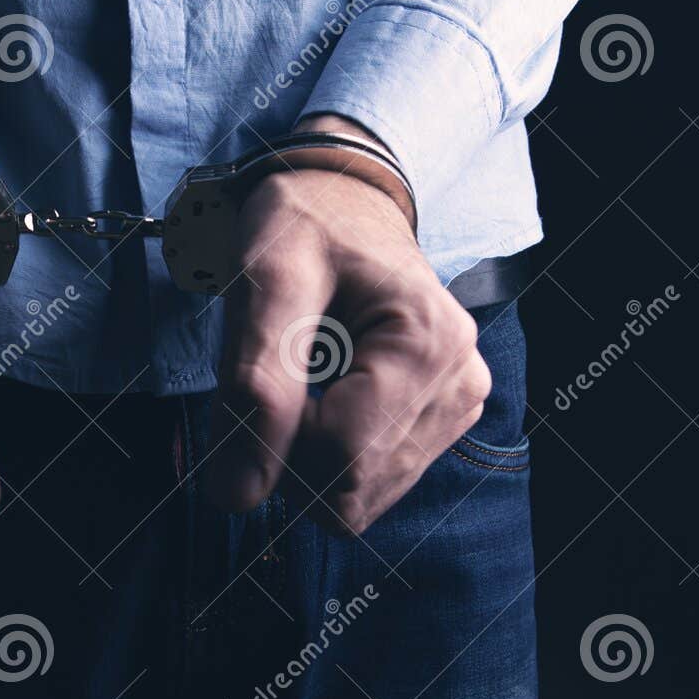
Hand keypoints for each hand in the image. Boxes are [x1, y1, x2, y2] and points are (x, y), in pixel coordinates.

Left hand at [206, 122, 490, 534]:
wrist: (342, 198)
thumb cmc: (304, 226)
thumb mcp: (266, 283)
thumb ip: (254, 389)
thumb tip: (238, 497)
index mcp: (429, 346)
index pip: (339, 461)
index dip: (274, 444)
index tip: (258, 380)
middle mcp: (460, 384)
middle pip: (350, 490)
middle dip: (289, 455)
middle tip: (276, 379)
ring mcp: (458, 408)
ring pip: (357, 500)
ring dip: (305, 457)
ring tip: (304, 379)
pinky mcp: (442, 424)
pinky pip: (368, 486)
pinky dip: (327, 457)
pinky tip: (325, 397)